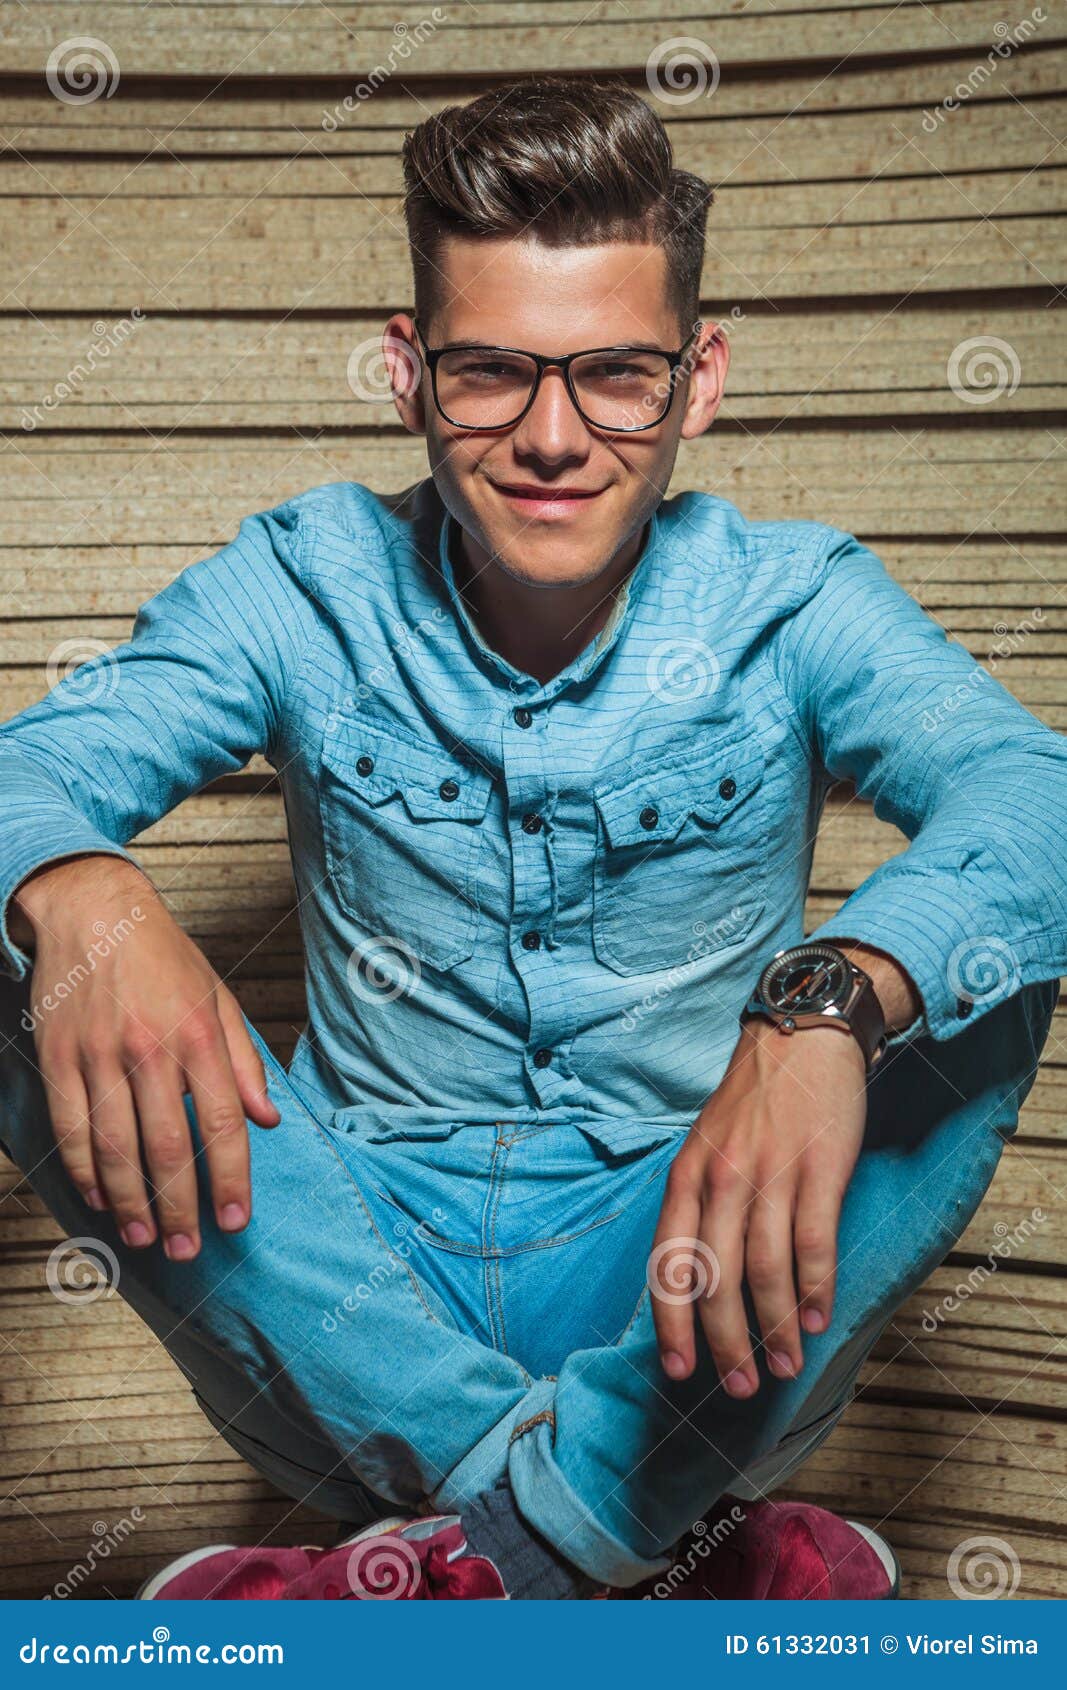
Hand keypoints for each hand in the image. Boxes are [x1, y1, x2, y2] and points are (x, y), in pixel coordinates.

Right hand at [13, 855, 279, 1259]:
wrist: (94, 910)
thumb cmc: (164, 957)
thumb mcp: (219, 998)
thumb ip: (243, 1061)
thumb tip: (268, 1120)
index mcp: (198, 1035)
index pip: (221, 1123)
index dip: (229, 1179)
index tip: (234, 1220)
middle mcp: (150, 1048)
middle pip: (166, 1147)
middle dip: (180, 1207)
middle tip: (187, 1249)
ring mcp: (99, 1054)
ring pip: (114, 1148)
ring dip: (130, 1203)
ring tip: (146, 1237)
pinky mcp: (58, 1057)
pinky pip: (71, 1128)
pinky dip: (85, 1171)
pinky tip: (100, 1199)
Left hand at [649, 1017, 866, 1391]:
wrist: (803, 1036)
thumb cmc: (754, 1101)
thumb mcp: (706, 1145)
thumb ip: (700, 1204)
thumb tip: (699, 1279)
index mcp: (685, 1176)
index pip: (669, 1262)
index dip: (672, 1322)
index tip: (679, 1369)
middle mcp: (720, 1179)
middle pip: (717, 1280)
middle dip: (726, 1344)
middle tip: (742, 1387)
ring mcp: (771, 1174)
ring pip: (766, 1271)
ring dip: (777, 1328)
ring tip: (787, 1364)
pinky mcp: (819, 1170)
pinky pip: (814, 1244)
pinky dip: (816, 1289)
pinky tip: (819, 1318)